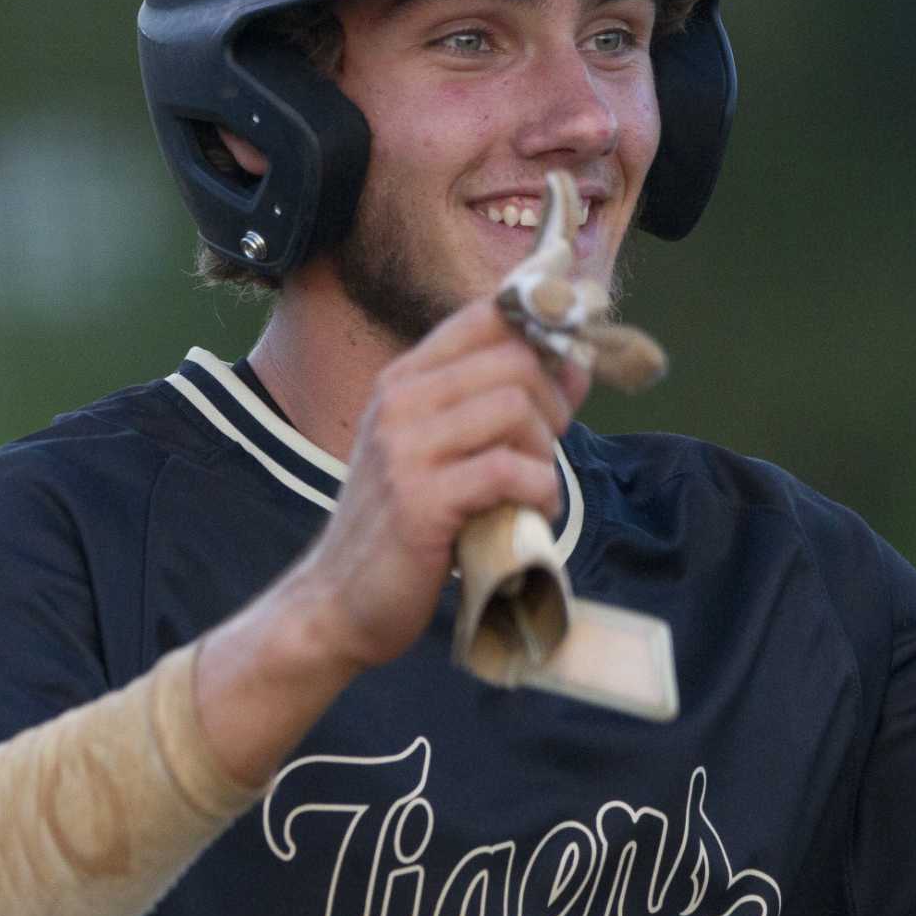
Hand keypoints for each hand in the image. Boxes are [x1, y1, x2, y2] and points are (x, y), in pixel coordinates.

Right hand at [283, 297, 590, 674]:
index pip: (486, 314)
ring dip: (545, 454)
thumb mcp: (445, 451)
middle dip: (553, 407)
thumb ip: (501, 405)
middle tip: (543, 453)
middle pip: (515, 361)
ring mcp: (404, 449)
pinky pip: (509, 472)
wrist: (340, 601)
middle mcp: (398, 401)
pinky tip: (528, 516)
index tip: (568, 374)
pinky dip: (539, 494)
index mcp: (403, 380)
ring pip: (516, 410)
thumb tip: (576, 365)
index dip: (544, 332)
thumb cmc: (408, 526)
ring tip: (532, 490)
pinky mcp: (419, 501)